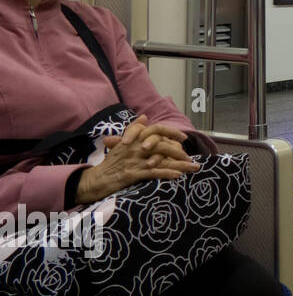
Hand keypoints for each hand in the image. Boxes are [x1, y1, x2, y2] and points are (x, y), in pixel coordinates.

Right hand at [78, 115, 199, 203]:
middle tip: (191, 158)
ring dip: (179, 164)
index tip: (184, 137)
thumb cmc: (111, 162)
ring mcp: (134, 160)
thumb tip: (144, 116)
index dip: (172, 132)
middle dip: (179, 152)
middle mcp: (135, 147)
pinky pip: (153, 172)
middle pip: (162, 145)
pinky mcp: (132, 173)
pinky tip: (178, 175)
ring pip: (161, 160)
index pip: (156, 130)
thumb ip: (134, 129)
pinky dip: (166, 173)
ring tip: (193, 167)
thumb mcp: (121, 143)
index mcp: (134, 139)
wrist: (96, 179)